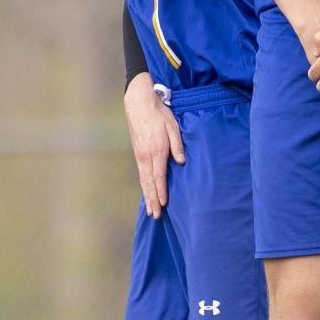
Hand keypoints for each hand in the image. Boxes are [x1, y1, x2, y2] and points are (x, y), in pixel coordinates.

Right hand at [123, 75, 185, 219]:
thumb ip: (177, 145)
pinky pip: (141, 174)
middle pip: (149, 183)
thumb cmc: (159, 113)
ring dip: (147, 196)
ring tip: (150, 210)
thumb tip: (181, 162)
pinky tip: (147, 193)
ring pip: (143, 181)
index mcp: (156, 150)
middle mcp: (145, 156)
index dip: (161, 191)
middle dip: (152, 200)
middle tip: (155, 216)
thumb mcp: (173, 126)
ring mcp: (139, 155)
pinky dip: (144, 186)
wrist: (139, 103)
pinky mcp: (138, 153)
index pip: (158, 176)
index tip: (164, 205)